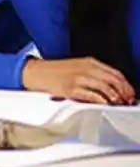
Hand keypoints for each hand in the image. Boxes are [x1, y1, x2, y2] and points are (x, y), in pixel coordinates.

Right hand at [21, 57, 137, 104]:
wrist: (36, 72)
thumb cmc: (55, 72)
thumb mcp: (77, 67)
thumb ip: (94, 73)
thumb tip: (113, 87)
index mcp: (88, 62)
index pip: (115, 72)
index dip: (126, 84)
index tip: (130, 93)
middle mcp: (85, 68)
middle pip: (112, 80)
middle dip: (123, 92)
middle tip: (127, 100)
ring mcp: (77, 78)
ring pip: (104, 87)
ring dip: (115, 97)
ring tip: (118, 103)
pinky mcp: (70, 89)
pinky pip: (91, 95)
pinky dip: (101, 100)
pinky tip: (105, 104)